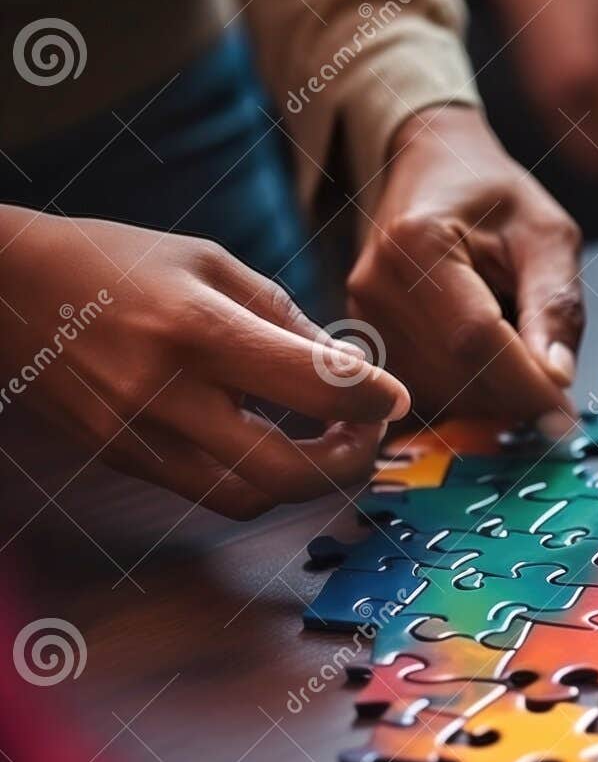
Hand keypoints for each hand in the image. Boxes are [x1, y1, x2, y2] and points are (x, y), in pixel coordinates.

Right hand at [0, 208, 406, 518]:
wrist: (3, 290)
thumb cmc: (118, 263)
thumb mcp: (211, 263)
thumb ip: (289, 322)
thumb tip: (358, 374)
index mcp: (198, 329)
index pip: (316, 387)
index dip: (374, 400)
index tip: (394, 395)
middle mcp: (166, 394)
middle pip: (288, 472)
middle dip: (349, 461)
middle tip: (369, 431)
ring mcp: (139, 437)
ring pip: (252, 498)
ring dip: (308, 481)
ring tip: (328, 440)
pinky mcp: (124, 461)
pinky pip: (213, 494)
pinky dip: (261, 481)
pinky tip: (275, 443)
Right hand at [347, 106, 581, 431]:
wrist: (434, 173)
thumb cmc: (497, 199)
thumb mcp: (547, 235)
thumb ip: (555, 304)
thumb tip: (559, 378)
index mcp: (418, 244)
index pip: (475, 339)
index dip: (526, 387)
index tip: (566, 420)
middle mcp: (377, 286)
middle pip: (457, 375)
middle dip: (515, 396)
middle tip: (555, 383)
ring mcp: (363, 319)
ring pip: (441, 397)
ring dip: (493, 399)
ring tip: (515, 350)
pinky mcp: (367, 345)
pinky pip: (424, 397)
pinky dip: (467, 396)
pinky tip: (490, 366)